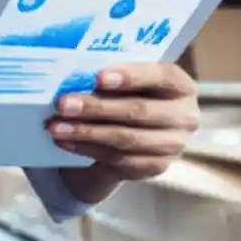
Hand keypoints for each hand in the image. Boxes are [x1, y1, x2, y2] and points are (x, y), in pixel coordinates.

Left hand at [49, 63, 199, 180]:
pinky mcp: (156, 166)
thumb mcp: (126, 78)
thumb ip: (110, 74)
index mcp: (180, 85)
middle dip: (96, 107)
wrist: (135, 126)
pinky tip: (64, 141)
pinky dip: (87, 149)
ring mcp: (173, 145)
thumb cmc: (127, 91)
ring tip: (55, 126)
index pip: (161, 76)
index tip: (97, 77)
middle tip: (62, 104)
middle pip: (138, 111)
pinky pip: (118, 159)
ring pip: (125, 139)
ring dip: (86, 132)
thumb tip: (73, 75)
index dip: (130, 76)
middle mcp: (185, 116)